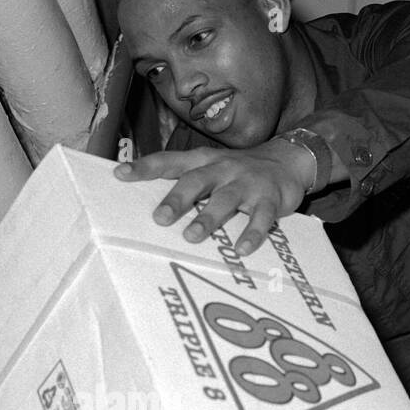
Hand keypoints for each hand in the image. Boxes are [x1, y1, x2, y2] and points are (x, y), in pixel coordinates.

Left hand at [114, 138, 315, 255]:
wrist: (289, 160)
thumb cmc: (238, 172)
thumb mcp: (211, 168)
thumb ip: (184, 182)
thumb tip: (150, 206)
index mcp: (204, 162)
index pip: (170, 162)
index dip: (145, 167)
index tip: (120, 174)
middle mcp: (222, 169)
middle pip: (196, 181)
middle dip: (177, 199)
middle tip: (160, 218)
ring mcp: (246, 183)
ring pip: (225, 200)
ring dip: (208, 218)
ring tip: (192, 236)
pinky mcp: (270, 199)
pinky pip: (261, 218)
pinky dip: (252, 234)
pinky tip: (242, 250)